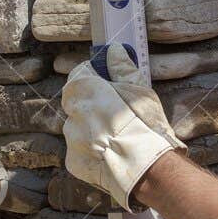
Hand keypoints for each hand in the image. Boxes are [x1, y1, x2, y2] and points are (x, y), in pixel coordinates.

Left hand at [60, 42, 185, 210]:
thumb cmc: (146, 124)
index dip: (94, 78)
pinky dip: (91, 152)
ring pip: (77, 128)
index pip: (80, 75)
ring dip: (91, 130)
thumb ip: (122, 68)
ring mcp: (70, 139)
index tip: (107, 84)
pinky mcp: (72, 161)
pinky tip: (110, 154)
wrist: (147, 167)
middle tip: (115, 115)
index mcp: (84, 90)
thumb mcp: (139, 90)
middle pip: (76, 103)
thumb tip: (113, 50)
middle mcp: (72, 113)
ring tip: (116, 138)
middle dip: (92, 106)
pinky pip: (79, 151)